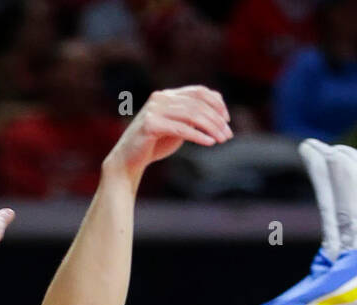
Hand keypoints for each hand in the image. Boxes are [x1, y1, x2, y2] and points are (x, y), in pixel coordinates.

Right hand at [105, 86, 230, 179]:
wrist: (128, 160)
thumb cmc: (154, 145)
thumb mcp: (177, 128)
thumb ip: (191, 118)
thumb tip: (218, 116)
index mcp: (168, 95)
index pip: (198, 91)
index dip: (216, 103)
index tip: (227, 119)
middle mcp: (161, 98)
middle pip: (197, 104)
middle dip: (216, 119)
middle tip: (228, 135)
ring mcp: (154, 110)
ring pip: (191, 114)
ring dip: (210, 128)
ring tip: (222, 140)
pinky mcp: (150, 125)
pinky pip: (180, 128)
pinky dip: (197, 135)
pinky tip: (209, 143)